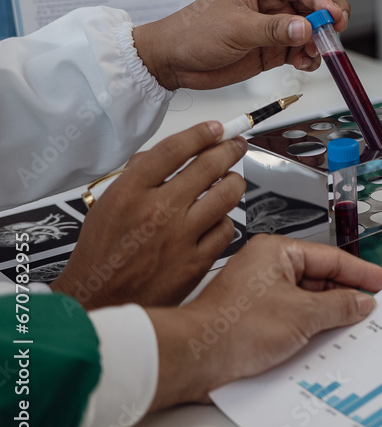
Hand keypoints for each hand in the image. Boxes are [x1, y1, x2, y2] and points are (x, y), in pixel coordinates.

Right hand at [51, 122, 245, 308]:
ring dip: (234, 181)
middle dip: (229, 149)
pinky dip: (225, 219)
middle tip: (236, 145)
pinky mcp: (196, 262)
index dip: (201, 134)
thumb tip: (177, 153)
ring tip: (232, 179)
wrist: (100, 298)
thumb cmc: (104, 250)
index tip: (216, 128)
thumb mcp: (109, 202)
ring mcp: (180, 237)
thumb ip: (141, 175)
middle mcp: (158, 211)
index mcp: (131, 192)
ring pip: (227, 195)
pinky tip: (218, 218)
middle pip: (208, 166)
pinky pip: (226, 229)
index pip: (174, 150)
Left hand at [133, 0, 348, 90]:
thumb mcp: (236, 28)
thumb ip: (274, 29)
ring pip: (311, 30)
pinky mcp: (273, 49)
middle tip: (335, 33)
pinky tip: (304, 64)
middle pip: (312, 5)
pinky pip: (301, 50)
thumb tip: (307, 27)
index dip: (322, 0)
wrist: (173, 62)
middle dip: (327, 19)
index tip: (336, 16)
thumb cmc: (193, 33)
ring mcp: (273, 26)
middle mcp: (270, 2)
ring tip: (313, 55)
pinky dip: (308, 58)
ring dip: (318, 43)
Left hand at [146, 235, 381, 409]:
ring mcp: (260, 294)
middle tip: (373, 308)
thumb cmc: (233, 328)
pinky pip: (293, 318)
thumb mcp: (302, 315)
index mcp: (276, 252)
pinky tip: (326, 341)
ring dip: (328, 316)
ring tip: (354, 327)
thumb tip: (361, 302)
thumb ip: (339, 306)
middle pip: (320, 279)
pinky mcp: (255, 318)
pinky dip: (310, 329)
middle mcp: (266, 268)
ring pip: (307, 300)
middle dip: (346, 296)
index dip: (361, 272)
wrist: (195, 359)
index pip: (331, 258)